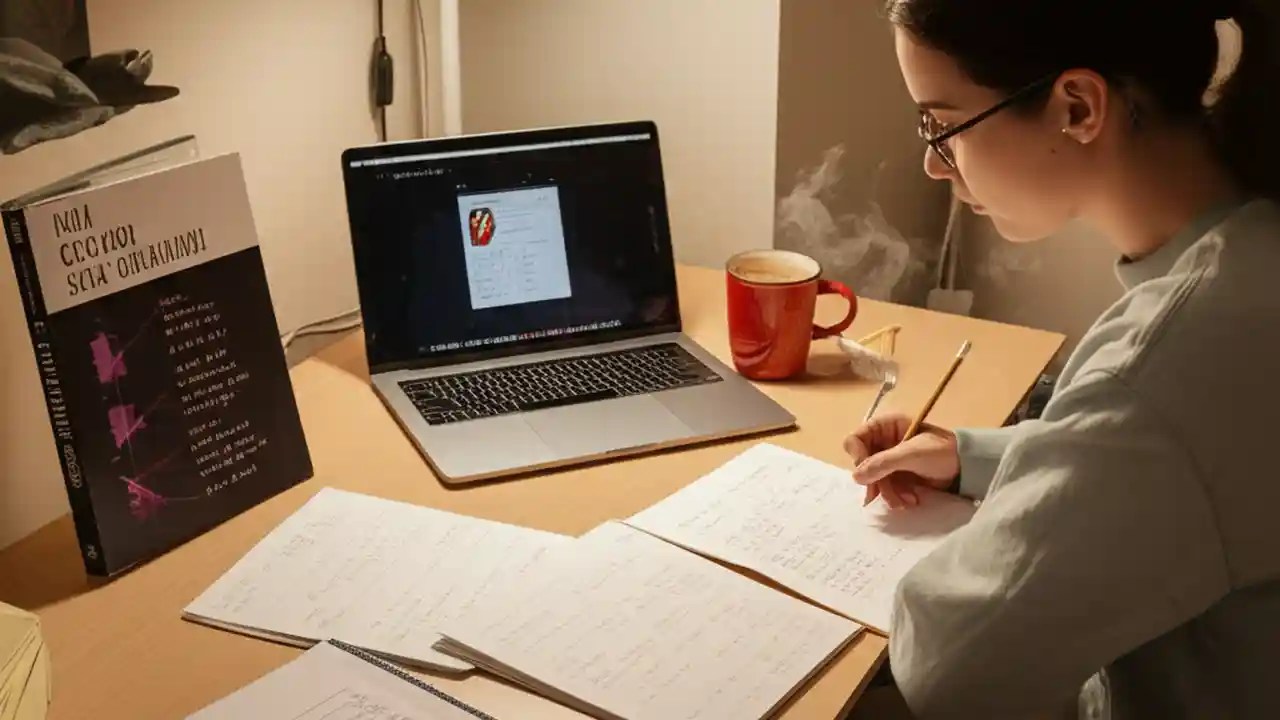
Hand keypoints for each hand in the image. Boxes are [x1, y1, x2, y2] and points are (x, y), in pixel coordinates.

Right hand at [843, 413, 959, 508]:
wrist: (967, 467)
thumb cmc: (941, 451)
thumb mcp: (911, 454)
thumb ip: (883, 463)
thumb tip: (856, 477)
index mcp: (885, 427)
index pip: (855, 440)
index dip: (858, 457)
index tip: (867, 472)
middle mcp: (884, 441)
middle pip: (863, 464)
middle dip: (876, 482)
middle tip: (882, 496)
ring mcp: (890, 460)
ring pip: (874, 480)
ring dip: (888, 493)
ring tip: (906, 502)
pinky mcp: (898, 476)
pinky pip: (886, 488)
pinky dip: (896, 497)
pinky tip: (911, 500)